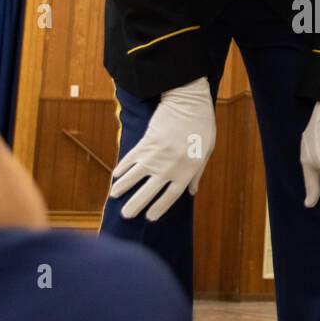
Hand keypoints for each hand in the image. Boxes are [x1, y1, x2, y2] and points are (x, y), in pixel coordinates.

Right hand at [110, 77, 214, 221]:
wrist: (188, 102)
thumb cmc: (201, 127)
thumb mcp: (206, 152)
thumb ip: (196, 174)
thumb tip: (192, 192)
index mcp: (186, 171)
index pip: (170, 196)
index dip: (159, 208)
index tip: (149, 217)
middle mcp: (169, 167)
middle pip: (149, 191)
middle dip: (135, 204)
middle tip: (125, 215)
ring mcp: (156, 155)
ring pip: (134, 176)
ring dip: (123, 187)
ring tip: (113, 196)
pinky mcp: (146, 142)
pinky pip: (131, 159)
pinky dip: (122, 167)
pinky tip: (116, 175)